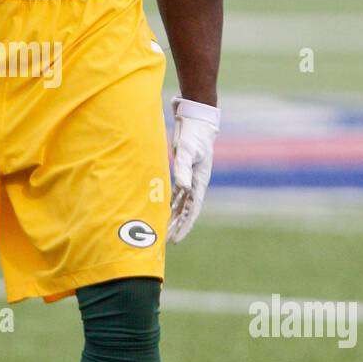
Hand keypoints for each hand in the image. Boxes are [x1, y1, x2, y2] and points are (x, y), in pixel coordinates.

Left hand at [167, 97, 218, 242]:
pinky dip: (171, 203)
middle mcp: (195, 183)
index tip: (177, 239)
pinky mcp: (182, 171)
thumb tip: (183, 188)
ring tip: (164, 230)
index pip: (193, 209)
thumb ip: (184, 169)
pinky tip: (163, 210)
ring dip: (173, 217)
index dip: (185, 225)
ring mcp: (189, 177)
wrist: (196, 120)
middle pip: (186, 210)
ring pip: (181, 203)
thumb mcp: (188, 151)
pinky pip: (176, 193)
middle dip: (177, 226)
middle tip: (166, 241)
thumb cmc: (194, 135)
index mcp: (199, 181)